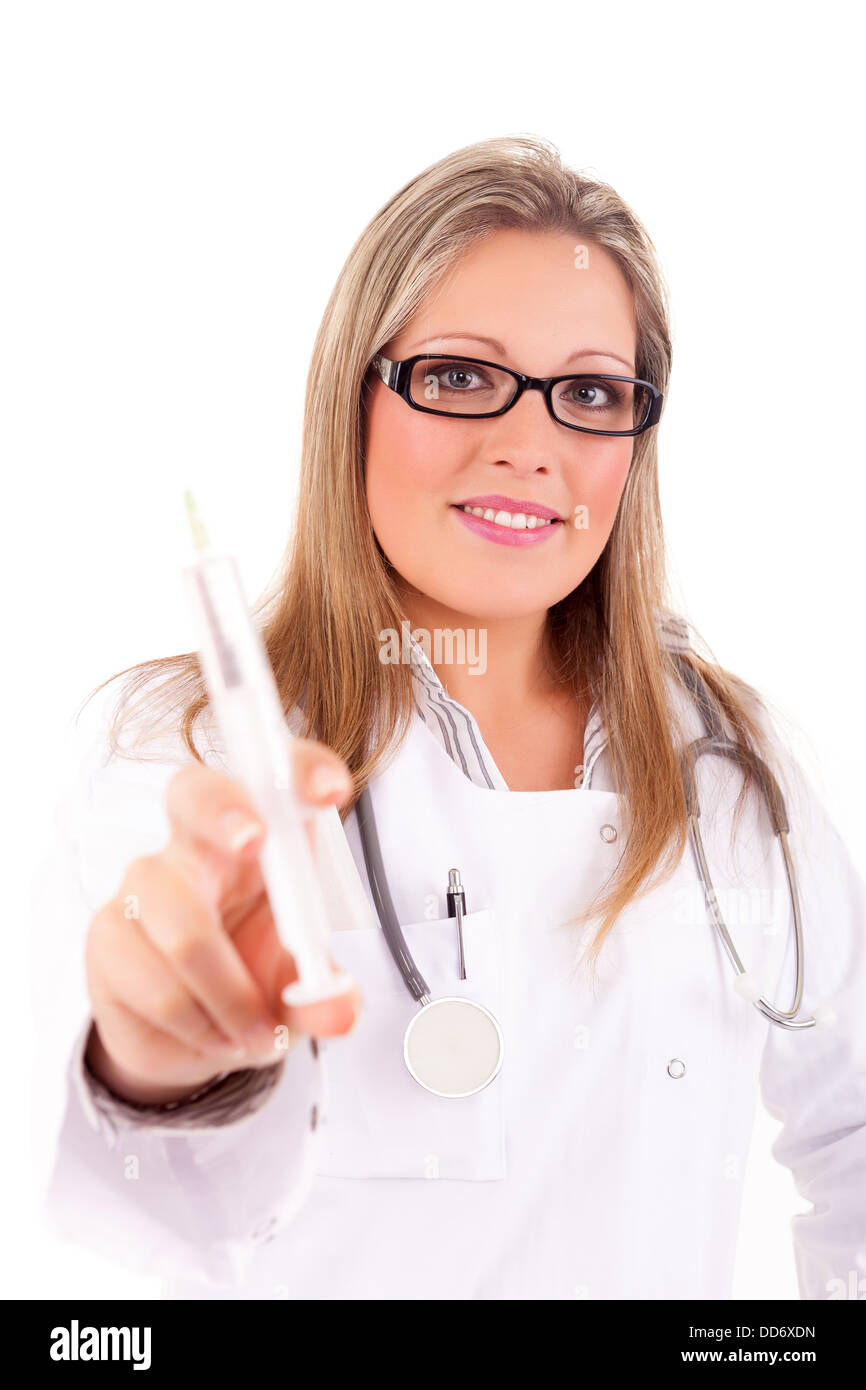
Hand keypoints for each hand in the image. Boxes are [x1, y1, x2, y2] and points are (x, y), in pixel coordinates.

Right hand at [84, 738, 361, 1105]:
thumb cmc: (255, 979)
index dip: (302, 769)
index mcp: (264, 837)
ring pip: (186, 930)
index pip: (279, 776)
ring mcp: (145, 883)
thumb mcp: (302, 989)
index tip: (331, 790)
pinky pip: (159, 985)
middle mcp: (198, 844)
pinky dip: (199, 1025)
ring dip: (232, 999)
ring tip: (254, 1032)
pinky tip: (211, 1033)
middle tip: (254, 840)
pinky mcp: (109, 933)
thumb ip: (324, 996)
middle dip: (225, 811)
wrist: (195, 1036)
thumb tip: (339, 1009)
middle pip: (194, 795)